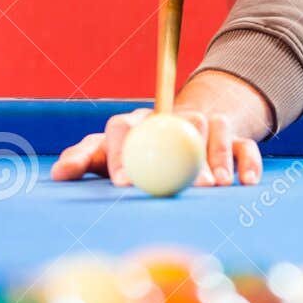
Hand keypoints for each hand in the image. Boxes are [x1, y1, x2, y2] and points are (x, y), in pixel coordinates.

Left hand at [51, 99, 264, 187]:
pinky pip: (243, 144)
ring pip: (212, 129)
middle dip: (176, 153)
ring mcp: (202, 124)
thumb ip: (83, 161)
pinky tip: (245, 183)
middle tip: (175, 185)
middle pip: (174, 124)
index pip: (122, 128)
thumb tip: (57, 174)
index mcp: (132, 122)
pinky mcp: (231, 137)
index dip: (120, 153)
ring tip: (215, 186)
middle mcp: (168, 117)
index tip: (124, 184)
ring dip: (216, 158)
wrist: (178, 133)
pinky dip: (246, 163)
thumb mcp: (103, 156)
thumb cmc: (131, 153)